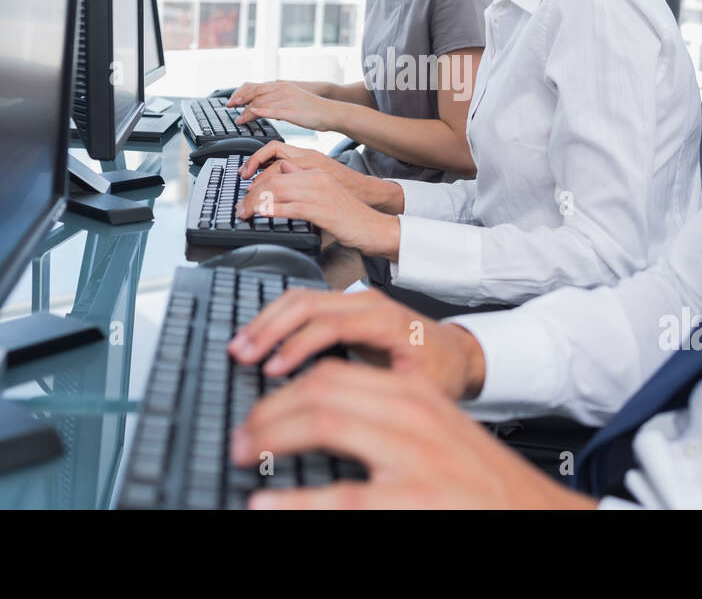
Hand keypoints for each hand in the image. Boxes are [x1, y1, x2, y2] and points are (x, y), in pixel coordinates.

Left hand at [229, 80, 338, 130]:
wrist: (329, 112)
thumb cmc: (311, 108)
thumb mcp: (291, 98)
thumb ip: (276, 99)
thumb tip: (262, 106)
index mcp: (280, 86)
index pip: (255, 86)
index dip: (241, 93)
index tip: (232, 101)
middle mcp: (281, 89)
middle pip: (254, 93)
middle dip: (239, 100)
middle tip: (230, 108)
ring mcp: (286, 99)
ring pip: (260, 102)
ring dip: (246, 112)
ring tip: (239, 120)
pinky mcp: (291, 110)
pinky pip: (272, 110)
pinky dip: (260, 111)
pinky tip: (252, 114)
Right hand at [229, 286, 483, 400]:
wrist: (459, 355)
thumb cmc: (443, 373)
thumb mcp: (418, 390)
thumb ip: (379, 390)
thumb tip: (336, 403)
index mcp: (389, 320)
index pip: (332, 323)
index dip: (298, 345)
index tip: (272, 370)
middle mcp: (370, 303)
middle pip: (308, 302)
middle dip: (270, 328)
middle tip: (242, 354)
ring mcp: (357, 300)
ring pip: (300, 297)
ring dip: (267, 320)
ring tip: (242, 345)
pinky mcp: (347, 306)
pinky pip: (305, 303)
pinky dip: (277, 317)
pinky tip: (260, 338)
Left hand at [230, 360, 597, 508]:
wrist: (537, 516)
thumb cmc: (483, 482)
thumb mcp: (436, 433)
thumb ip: (386, 417)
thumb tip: (323, 419)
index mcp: (413, 396)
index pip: (334, 370)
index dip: (286, 382)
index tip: (259, 402)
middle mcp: (411, 415)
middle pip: (320, 389)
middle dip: (269, 408)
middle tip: (242, 434)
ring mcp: (413, 456)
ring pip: (323, 422)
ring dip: (271, 435)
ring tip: (244, 453)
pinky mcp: (412, 499)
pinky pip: (339, 497)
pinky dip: (293, 502)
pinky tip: (266, 505)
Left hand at [235, 161, 399, 256]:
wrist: (375, 227)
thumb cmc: (351, 217)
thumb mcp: (325, 195)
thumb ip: (304, 187)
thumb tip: (283, 183)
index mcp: (316, 172)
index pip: (278, 167)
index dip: (257, 179)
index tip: (247, 193)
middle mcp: (316, 178)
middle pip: (273, 178)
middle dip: (252, 192)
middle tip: (241, 206)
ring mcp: (319, 192)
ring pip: (277, 190)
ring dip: (255, 202)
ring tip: (244, 213)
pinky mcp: (322, 210)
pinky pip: (290, 206)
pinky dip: (271, 210)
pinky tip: (261, 214)